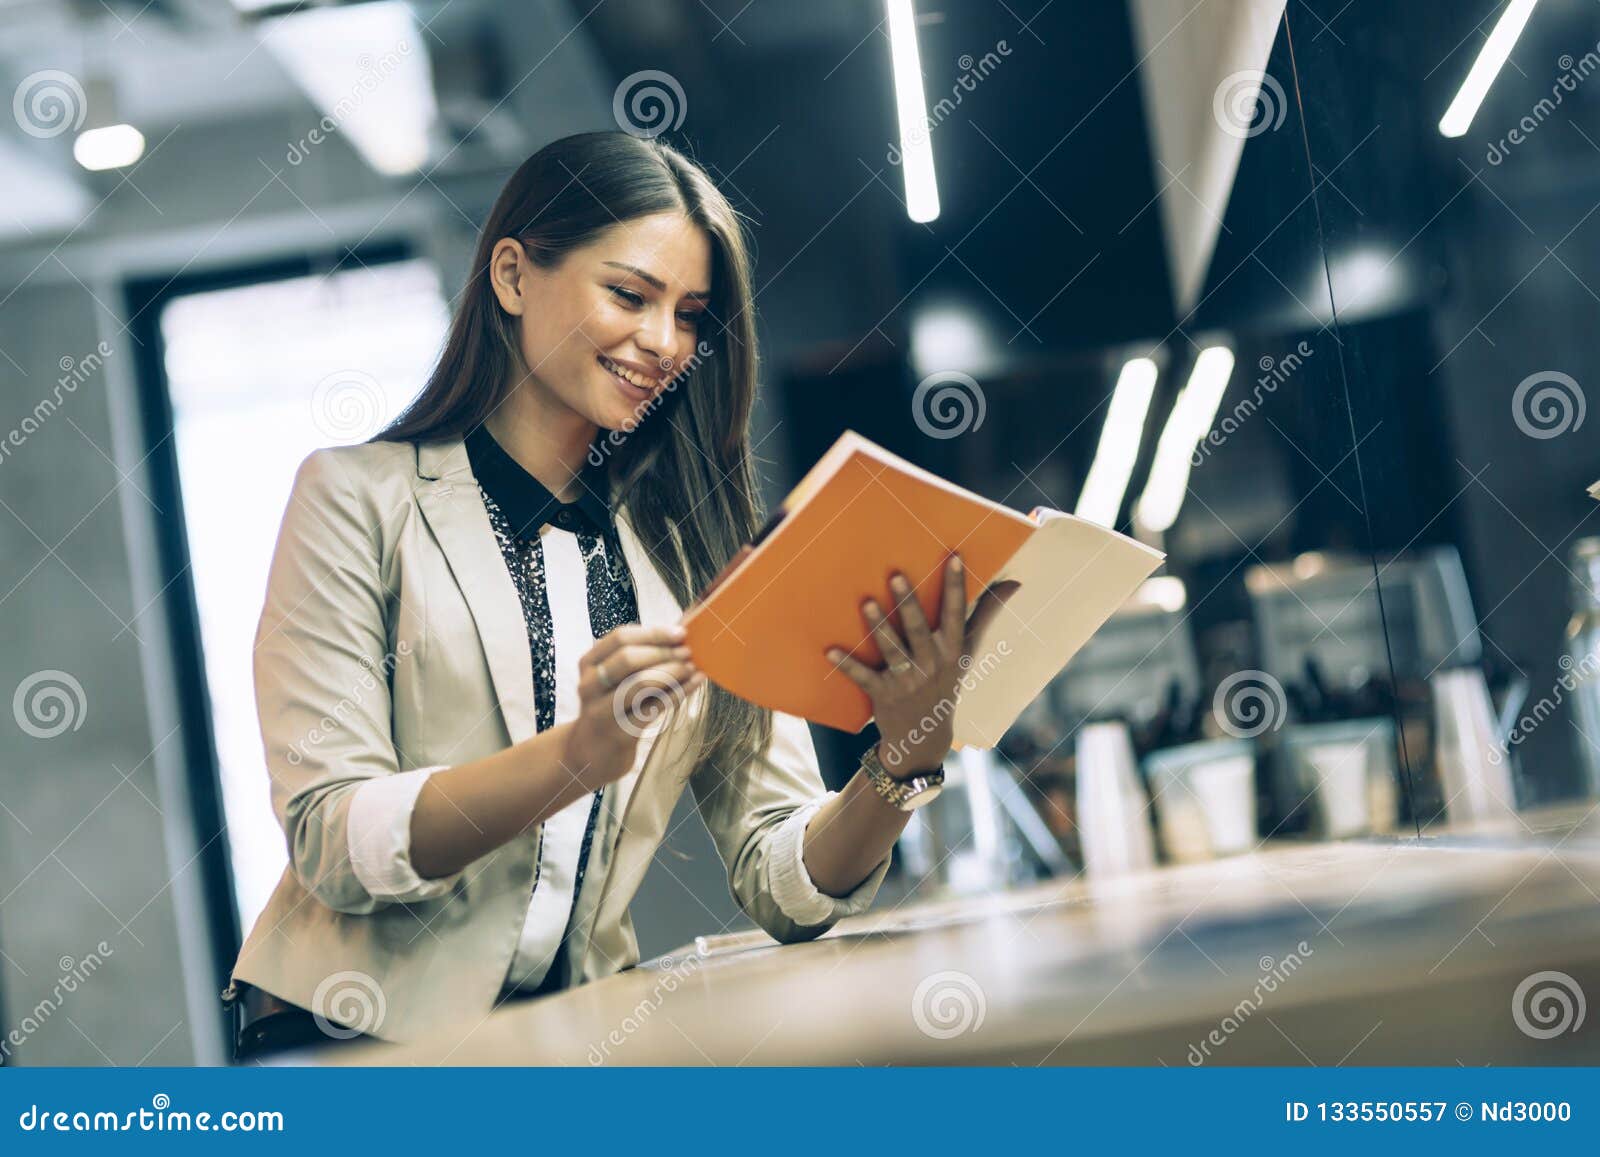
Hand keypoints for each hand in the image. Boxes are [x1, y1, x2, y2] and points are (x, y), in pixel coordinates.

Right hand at [569, 623, 703, 788]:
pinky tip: (694, 684)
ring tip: (692, 667)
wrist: (592, 751)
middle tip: (688, 652)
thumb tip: (682, 628)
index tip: (681, 633)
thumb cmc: (613, 705)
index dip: (653, 633)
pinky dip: (678, 693)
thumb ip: (643, 654)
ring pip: (639, 684)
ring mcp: (601, 711)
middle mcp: (590, 685)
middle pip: (628, 658)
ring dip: (671, 672)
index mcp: (590, 663)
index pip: (620, 638)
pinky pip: (653, 709)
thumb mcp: (617, 678)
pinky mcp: (619, 734)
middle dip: (664, 652)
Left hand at [826, 553, 1018, 777]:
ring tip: (866, 603)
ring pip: (892, 649)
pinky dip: (847, 664)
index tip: (954, 557)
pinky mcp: (883, 695)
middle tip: (895, 575)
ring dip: (878, 626)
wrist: (923, 736)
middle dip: (908, 603)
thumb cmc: (944, 683)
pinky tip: (829, 650)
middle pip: (919, 629)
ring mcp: (907, 680)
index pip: (956, 613)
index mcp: (951, 650)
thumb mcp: (966, 652)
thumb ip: (984, 616)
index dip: (956, 586)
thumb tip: (1013, 583)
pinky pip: (863, 676)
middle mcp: (931, 664)